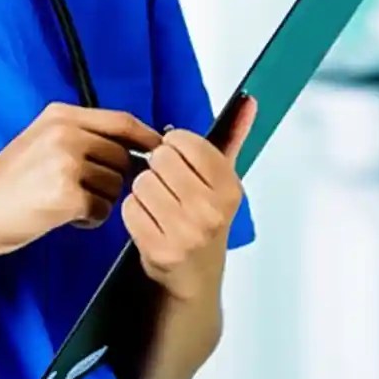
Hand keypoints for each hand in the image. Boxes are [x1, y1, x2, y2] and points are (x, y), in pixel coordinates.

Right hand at [0, 102, 162, 257]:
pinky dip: (89, 219)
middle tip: (84, 191)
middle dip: (114, 178)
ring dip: (100, 200)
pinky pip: (103, 209)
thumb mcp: (40, 142)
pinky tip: (63, 217)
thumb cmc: (6, 184)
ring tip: (65, 203)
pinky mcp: (67, 194)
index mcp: (60, 115)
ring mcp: (66, 162)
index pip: (122, 121)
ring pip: (115, 185)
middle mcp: (65, 133)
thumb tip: (131, 147)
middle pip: (122, 156)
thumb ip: (80, 137)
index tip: (160, 153)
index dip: (147, 138)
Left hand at [121, 97, 256, 301]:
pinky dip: (134, 213)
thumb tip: (249, 100)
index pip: (185, 141)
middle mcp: (212, 211)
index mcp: (230, 188)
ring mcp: (186, 233)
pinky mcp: (160, 250)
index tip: (179, 163)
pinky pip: (130, 208)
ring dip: (144, 192)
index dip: (173, 148)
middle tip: (167, 189)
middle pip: (160, 161)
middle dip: (157, 170)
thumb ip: (232, 137)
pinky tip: (149, 222)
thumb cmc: (205, 222)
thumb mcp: (222, 181)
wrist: (195, 278)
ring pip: (142, 183)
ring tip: (159, 206)